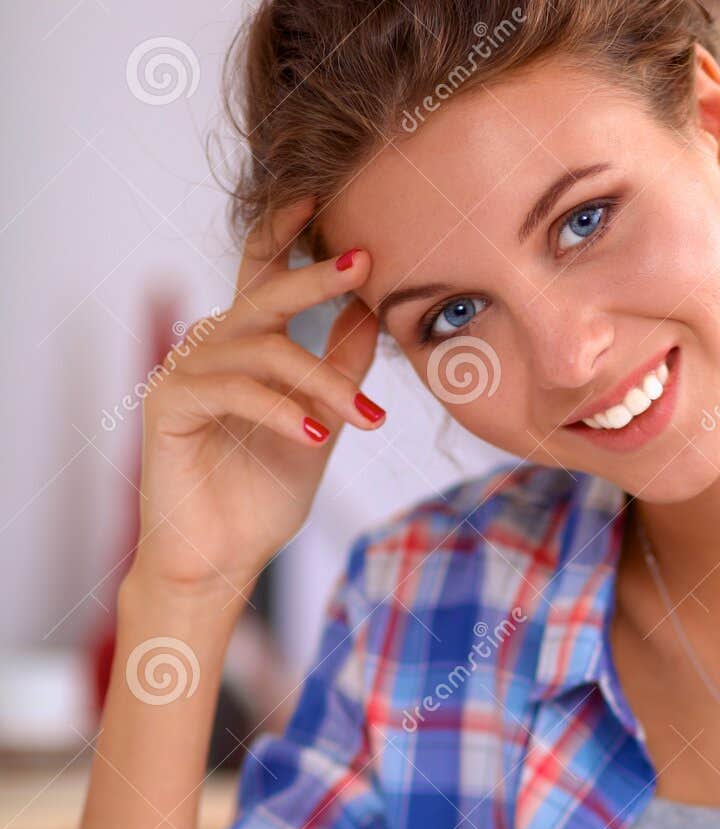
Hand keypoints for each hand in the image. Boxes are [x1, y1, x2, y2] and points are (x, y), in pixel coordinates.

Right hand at [131, 194, 382, 602]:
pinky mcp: (169, 406)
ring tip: (365, 421)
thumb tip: (371, 311)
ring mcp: (184, 373)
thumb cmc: (262, 496)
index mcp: (243, 348)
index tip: (323, 197)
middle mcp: (209, 349)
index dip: (285, 232)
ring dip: (320, 382)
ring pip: (261, 350)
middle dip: (315, 276)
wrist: (222, 560)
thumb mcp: (319, 423)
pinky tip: (313, 436)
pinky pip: (232, 390)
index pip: (262, 275)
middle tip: (364, 261)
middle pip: (264, 295)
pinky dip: (278, 411)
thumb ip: (339, 369)